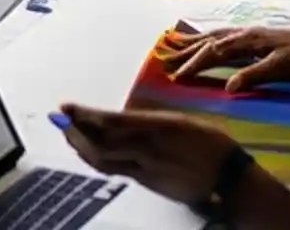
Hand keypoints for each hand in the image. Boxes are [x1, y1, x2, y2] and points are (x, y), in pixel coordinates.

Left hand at [59, 103, 237, 205]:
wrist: (229, 179)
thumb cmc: (211, 145)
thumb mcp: (184, 122)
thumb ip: (152, 120)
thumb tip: (124, 116)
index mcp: (159, 126)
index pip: (112, 121)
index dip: (85, 115)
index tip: (66, 106)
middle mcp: (149, 148)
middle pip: (101, 141)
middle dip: (76, 130)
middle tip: (60, 120)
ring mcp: (147, 168)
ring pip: (105, 159)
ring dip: (82, 146)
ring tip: (68, 134)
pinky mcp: (148, 182)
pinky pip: (116, 170)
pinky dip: (97, 160)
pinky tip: (88, 152)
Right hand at [156, 26, 289, 90]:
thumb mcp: (282, 68)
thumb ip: (254, 76)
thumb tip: (228, 86)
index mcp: (248, 40)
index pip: (213, 53)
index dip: (193, 65)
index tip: (175, 77)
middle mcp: (245, 34)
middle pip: (208, 41)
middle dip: (185, 52)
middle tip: (163, 60)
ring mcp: (251, 34)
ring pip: (215, 36)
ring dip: (194, 41)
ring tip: (174, 42)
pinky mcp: (258, 37)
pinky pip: (226, 35)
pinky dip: (210, 37)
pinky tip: (209, 40)